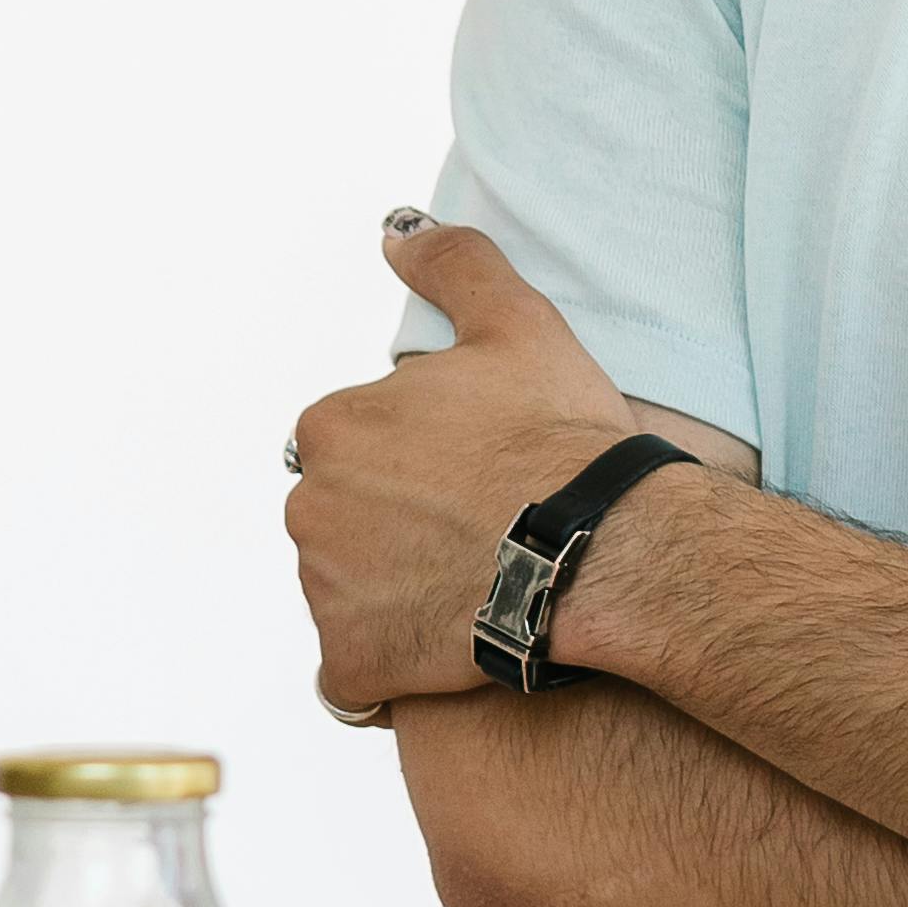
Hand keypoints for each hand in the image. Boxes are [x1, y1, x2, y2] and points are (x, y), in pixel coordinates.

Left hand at [286, 222, 635, 713]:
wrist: (599, 550)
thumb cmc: (559, 438)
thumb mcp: (515, 323)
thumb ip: (452, 264)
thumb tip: (396, 235)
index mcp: (331, 428)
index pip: (354, 445)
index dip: (417, 459)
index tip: (470, 472)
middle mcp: (307, 507)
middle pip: (345, 516)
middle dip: (396, 525)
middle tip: (476, 530)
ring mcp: (325, 590)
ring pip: (349, 589)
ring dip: (394, 590)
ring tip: (474, 586)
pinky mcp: (353, 661)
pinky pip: (354, 672)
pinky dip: (387, 666)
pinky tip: (446, 648)